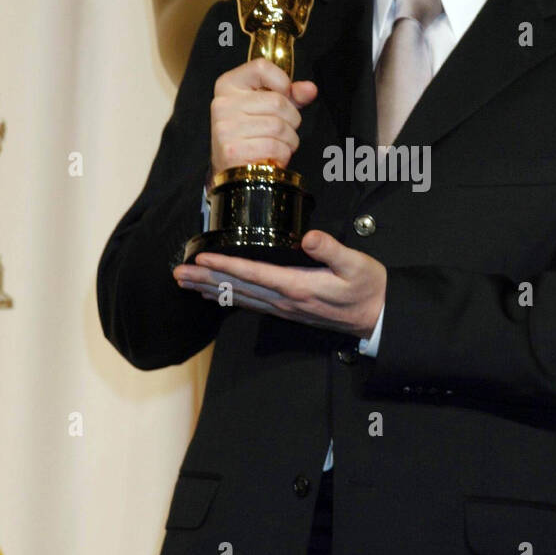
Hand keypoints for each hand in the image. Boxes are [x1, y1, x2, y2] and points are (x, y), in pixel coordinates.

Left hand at [173, 229, 386, 339]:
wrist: (377, 316)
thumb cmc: (367, 287)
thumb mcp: (356, 264)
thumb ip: (331, 250)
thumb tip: (309, 238)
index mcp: (298, 287)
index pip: (254, 274)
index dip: (226, 266)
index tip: (202, 260)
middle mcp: (286, 301)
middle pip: (238, 289)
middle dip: (206, 280)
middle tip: (178, 274)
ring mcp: (285, 308)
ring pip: (240, 299)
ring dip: (212, 291)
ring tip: (186, 284)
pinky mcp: (288, 310)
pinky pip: (251, 305)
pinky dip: (229, 299)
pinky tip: (216, 296)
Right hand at [210, 57, 317, 178]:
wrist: (233, 169)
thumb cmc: (250, 135)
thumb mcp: (267, 108)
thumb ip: (291, 96)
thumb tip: (310, 89)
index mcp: (229, 85)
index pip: (261, 67)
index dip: (282, 82)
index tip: (283, 96)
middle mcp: (223, 103)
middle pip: (277, 101)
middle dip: (291, 120)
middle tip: (282, 131)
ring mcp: (226, 127)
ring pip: (279, 127)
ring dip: (288, 140)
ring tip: (278, 145)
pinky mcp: (232, 150)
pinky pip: (274, 147)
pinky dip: (282, 155)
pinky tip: (272, 156)